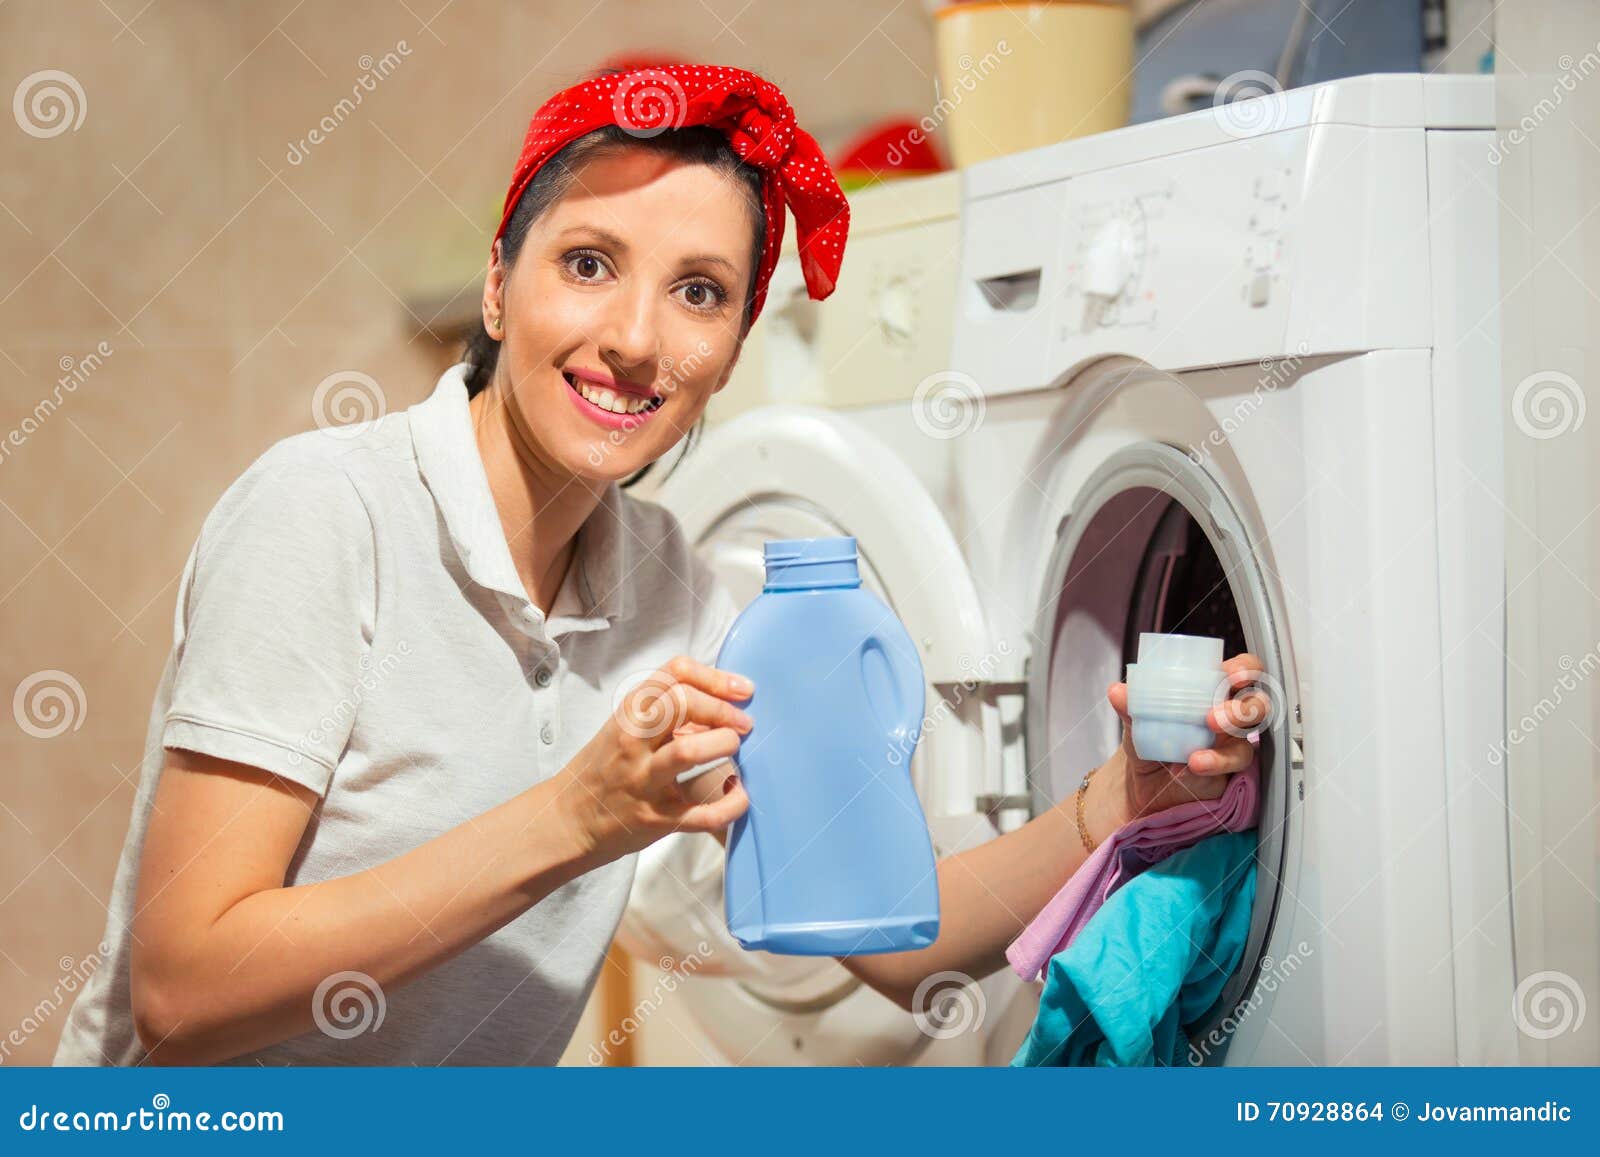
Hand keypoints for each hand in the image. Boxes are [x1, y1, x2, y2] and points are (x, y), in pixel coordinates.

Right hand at [553, 656, 752, 866]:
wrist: (569, 820)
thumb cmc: (604, 769)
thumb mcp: (626, 728)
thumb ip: (667, 714)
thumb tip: (722, 705)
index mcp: (630, 713)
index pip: (675, 673)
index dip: (716, 677)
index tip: (742, 691)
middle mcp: (634, 742)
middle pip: (681, 703)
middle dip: (722, 709)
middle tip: (743, 724)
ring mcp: (644, 780)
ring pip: (687, 752)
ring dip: (722, 745)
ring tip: (734, 748)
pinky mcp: (657, 819)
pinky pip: (704, 812)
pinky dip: (731, 804)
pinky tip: (739, 794)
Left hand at [1083, 652, 1271, 844]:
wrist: (1142, 782)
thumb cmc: (1151, 739)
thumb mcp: (1138, 720)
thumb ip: (1131, 705)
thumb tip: (1118, 691)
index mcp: (1214, 693)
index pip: (1245, 672)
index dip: (1247, 669)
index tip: (1232, 675)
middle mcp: (1230, 719)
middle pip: (1258, 707)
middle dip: (1242, 710)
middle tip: (1213, 719)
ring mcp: (1232, 749)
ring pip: (1246, 747)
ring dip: (1223, 752)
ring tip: (1196, 758)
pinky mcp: (1228, 778)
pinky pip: (1227, 775)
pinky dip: (1209, 771)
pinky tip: (1188, 770)